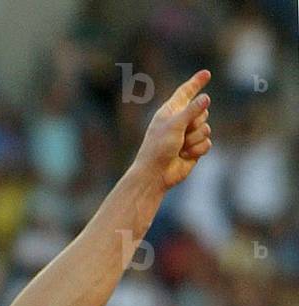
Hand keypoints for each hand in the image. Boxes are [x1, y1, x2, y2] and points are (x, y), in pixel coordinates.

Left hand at [133, 70, 212, 191]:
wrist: (156, 174)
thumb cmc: (158, 148)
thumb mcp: (174, 126)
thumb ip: (191, 111)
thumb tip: (206, 98)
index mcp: (170, 111)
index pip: (186, 92)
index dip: (196, 83)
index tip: (206, 73)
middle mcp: (180, 121)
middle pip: (203, 112)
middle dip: (195, 123)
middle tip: (180, 135)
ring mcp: (188, 135)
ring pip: (207, 128)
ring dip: (194, 139)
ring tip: (180, 148)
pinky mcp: (194, 148)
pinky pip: (207, 143)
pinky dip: (197, 150)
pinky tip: (185, 156)